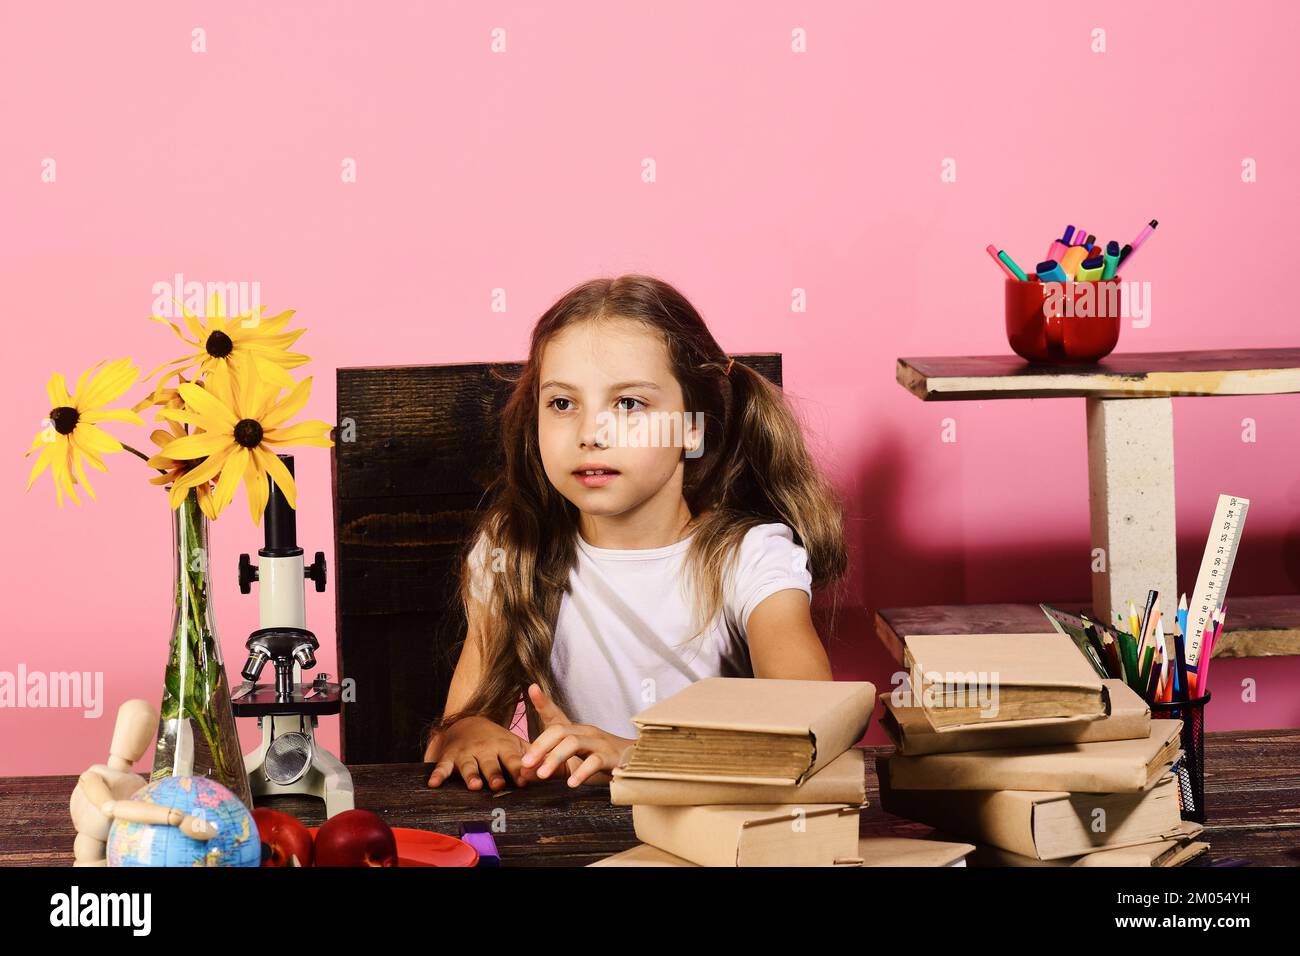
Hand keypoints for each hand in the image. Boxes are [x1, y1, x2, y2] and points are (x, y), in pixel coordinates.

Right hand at [425, 715, 529, 791]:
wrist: (468, 722)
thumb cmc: (497, 741)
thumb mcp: (515, 744)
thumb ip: (532, 757)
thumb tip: (556, 769)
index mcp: (504, 746)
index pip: (513, 759)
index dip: (518, 769)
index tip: (524, 780)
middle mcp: (485, 749)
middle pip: (490, 763)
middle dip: (494, 773)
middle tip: (499, 784)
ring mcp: (466, 753)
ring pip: (468, 766)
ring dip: (471, 775)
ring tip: (475, 786)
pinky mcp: (450, 756)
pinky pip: (442, 766)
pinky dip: (438, 774)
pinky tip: (433, 784)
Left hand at [520, 683, 635, 786]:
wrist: (636, 764)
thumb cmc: (600, 761)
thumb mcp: (571, 762)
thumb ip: (548, 767)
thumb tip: (522, 774)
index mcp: (575, 731)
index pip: (556, 715)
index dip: (543, 702)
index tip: (532, 689)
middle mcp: (586, 732)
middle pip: (559, 730)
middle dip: (540, 746)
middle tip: (526, 764)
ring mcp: (599, 743)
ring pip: (573, 743)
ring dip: (555, 758)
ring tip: (542, 775)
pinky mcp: (611, 757)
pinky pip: (595, 761)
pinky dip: (582, 772)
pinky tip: (572, 783)